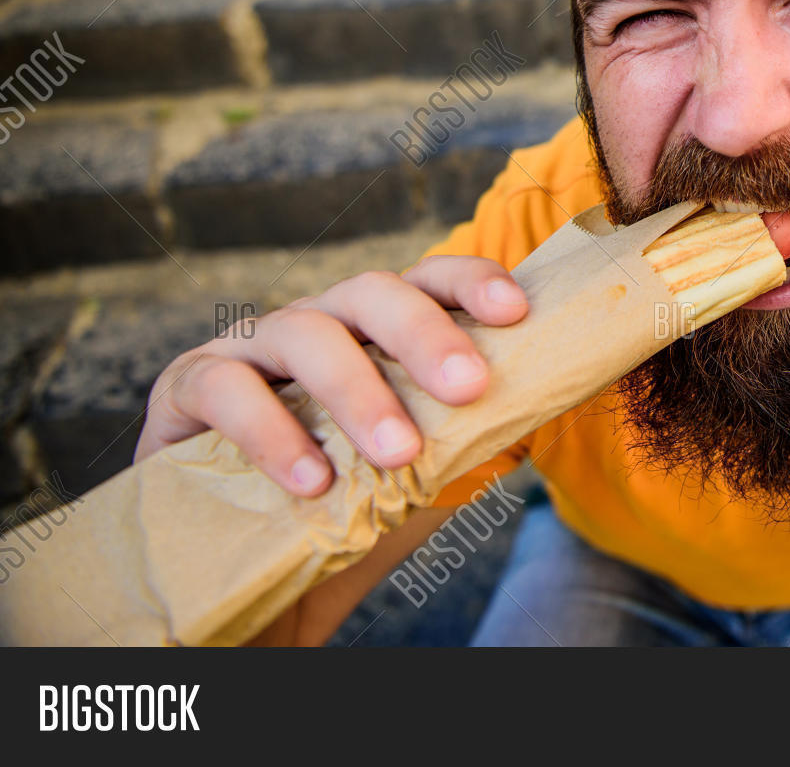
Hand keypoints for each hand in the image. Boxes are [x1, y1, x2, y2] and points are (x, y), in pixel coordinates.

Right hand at [135, 257, 528, 496]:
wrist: (245, 575)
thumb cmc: (343, 513)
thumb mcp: (417, 480)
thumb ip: (468, 444)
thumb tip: (540, 415)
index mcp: (376, 332)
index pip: (428, 280)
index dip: (471, 282)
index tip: (516, 311)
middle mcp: (316, 323)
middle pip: (371, 292)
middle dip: (425, 334)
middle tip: (470, 388)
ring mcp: (249, 347)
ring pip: (305, 332)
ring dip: (358, 391)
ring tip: (400, 454)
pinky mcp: (184, 388)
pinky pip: (226, 389)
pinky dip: (272, 433)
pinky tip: (313, 482)